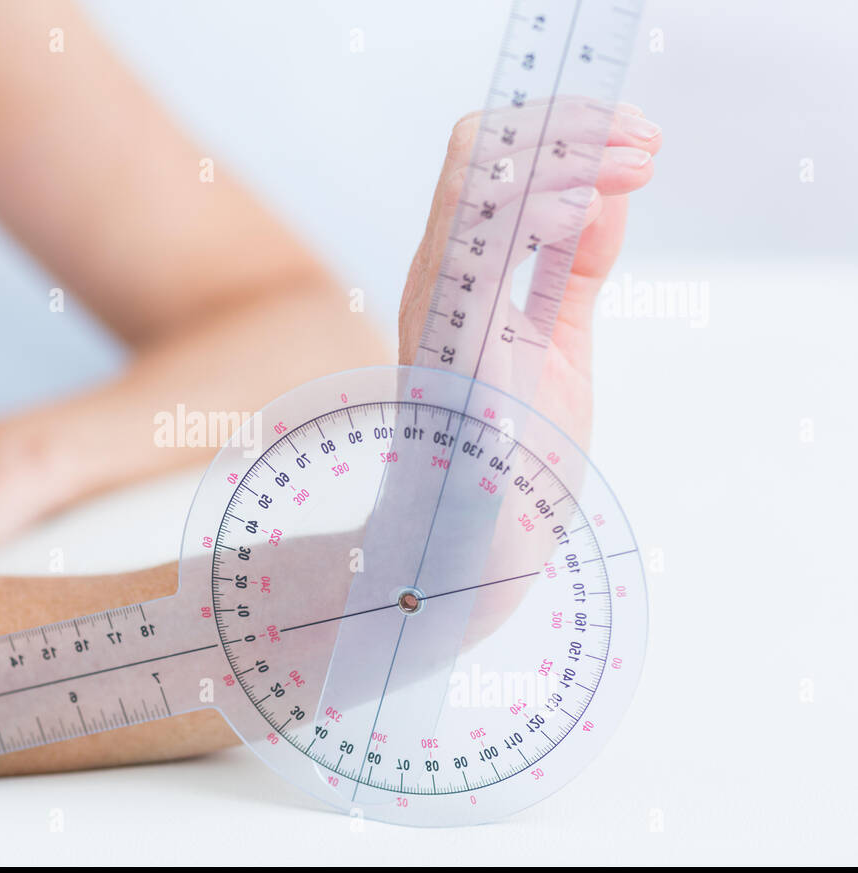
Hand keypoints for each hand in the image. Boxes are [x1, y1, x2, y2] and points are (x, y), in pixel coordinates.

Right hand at [399, 101, 661, 445]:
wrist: (485, 539)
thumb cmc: (515, 451)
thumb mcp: (560, 339)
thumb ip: (573, 269)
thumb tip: (605, 194)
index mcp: (458, 274)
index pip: (489, 161)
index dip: (564, 129)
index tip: (637, 137)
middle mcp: (437, 277)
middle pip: (478, 149)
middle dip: (570, 125)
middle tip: (645, 138)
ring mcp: (436, 306)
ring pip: (474, 179)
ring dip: (567, 153)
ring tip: (636, 161)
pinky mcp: (451, 342)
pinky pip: (478, 248)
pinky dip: (537, 212)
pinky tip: (590, 207)